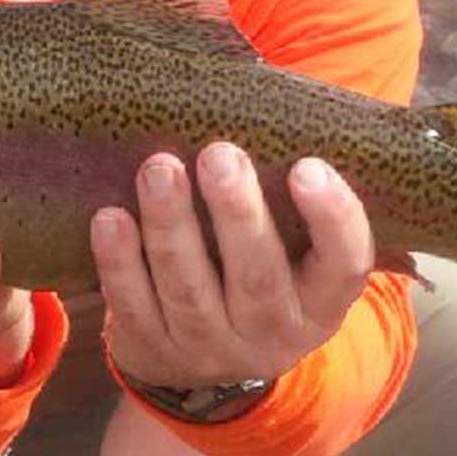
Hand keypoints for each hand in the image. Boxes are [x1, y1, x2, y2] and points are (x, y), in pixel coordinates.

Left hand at [91, 142, 372, 391]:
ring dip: (172, 226)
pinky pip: (134, 306)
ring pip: (189, 289)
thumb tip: (270, 92)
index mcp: (321, 301)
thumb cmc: (258, 271)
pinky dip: (120, 263)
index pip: (345, 263)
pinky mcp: (154, 348)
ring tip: (159, 169)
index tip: (308, 166)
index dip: (332, 217)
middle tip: (220, 154)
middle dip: (237, 213)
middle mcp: (272, 332)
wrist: (206, 363)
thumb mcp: (296, 252)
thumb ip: (294, 197)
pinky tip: (110, 218)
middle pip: (258, 277)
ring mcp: (211, 347)